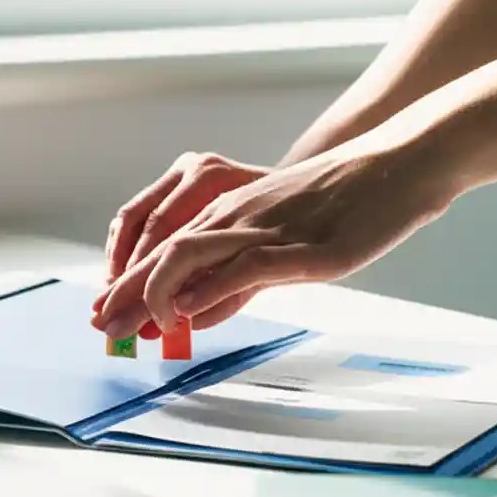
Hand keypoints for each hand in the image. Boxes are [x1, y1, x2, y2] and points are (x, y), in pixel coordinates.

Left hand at [90, 142, 457, 337]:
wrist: (396, 168)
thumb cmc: (344, 205)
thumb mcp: (279, 243)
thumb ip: (236, 278)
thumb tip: (198, 313)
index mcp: (228, 210)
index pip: (162, 247)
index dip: (127, 281)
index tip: (104, 311)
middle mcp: (234, 214)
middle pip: (162, 254)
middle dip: (124, 294)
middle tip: (99, 327)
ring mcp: (262, 228)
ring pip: (186, 256)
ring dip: (150, 295)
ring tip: (129, 327)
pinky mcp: (295, 247)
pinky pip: (237, 269)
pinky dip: (206, 293)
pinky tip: (186, 316)